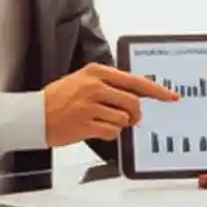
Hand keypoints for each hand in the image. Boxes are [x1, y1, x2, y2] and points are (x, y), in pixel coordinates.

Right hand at [43, 63, 179, 146]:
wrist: (34, 114)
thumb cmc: (60, 98)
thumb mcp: (84, 80)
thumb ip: (111, 85)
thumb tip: (138, 96)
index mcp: (97, 72)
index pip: (136, 81)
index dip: (157, 90)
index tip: (171, 96)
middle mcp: (95, 87)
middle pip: (134, 103)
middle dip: (135, 114)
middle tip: (129, 117)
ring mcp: (90, 106)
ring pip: (124, 119)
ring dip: (119, 124)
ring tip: (102, 120)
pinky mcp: (86, 124)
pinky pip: (112, 132)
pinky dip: (109, 133)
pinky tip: (95, 128)